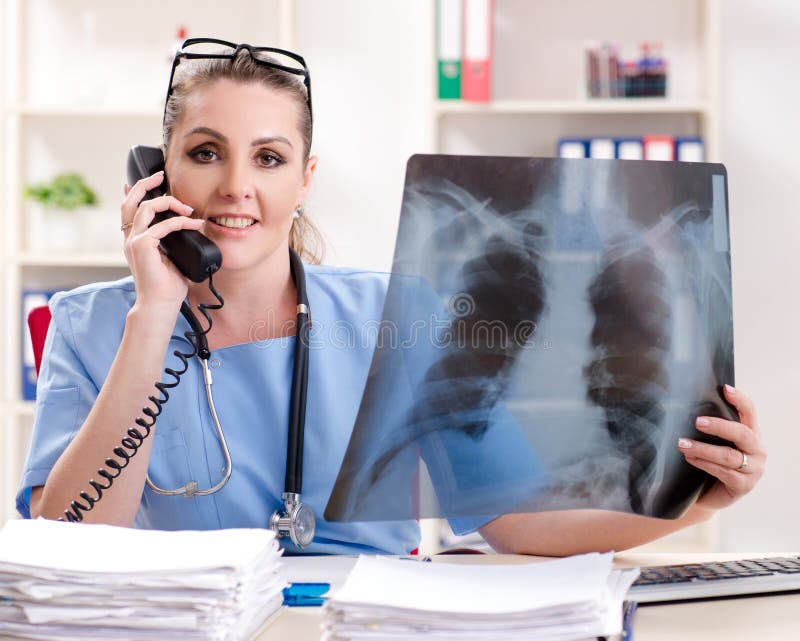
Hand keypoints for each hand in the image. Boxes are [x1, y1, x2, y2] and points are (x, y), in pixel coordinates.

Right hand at [121, 172, 202, 310]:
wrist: (159, 304)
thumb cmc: (167, 286)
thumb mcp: (171, 258)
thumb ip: (173, 241)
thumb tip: (190, 228)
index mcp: (134, 241)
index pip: (128, 210)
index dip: (135, 191)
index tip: (150, 180)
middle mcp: (130, 239)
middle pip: (130, 202)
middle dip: (144, 184)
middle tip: (160, 175)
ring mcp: (134, 242)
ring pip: (146, 208)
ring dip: (169, 202)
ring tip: (188, 208)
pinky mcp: (143, 246)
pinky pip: (163, 226)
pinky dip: (180, 222)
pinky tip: (194, 223)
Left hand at [678, 385, 765, 512]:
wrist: (707, 495)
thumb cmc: (709, 462)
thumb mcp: (714, 442)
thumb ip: (711, 427)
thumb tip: (687, 403)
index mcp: (752, 434)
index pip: (750, 412)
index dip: (739, 400)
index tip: (724, 389)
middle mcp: (758, 450)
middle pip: (741, 433)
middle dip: (718, 426)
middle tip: (697, 421)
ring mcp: (754, 470)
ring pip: (729, 455)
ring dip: (703, 448)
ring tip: (682, 444)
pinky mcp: (744, 486)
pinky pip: (723, 472)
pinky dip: (704, 464)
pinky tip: (690, 458)